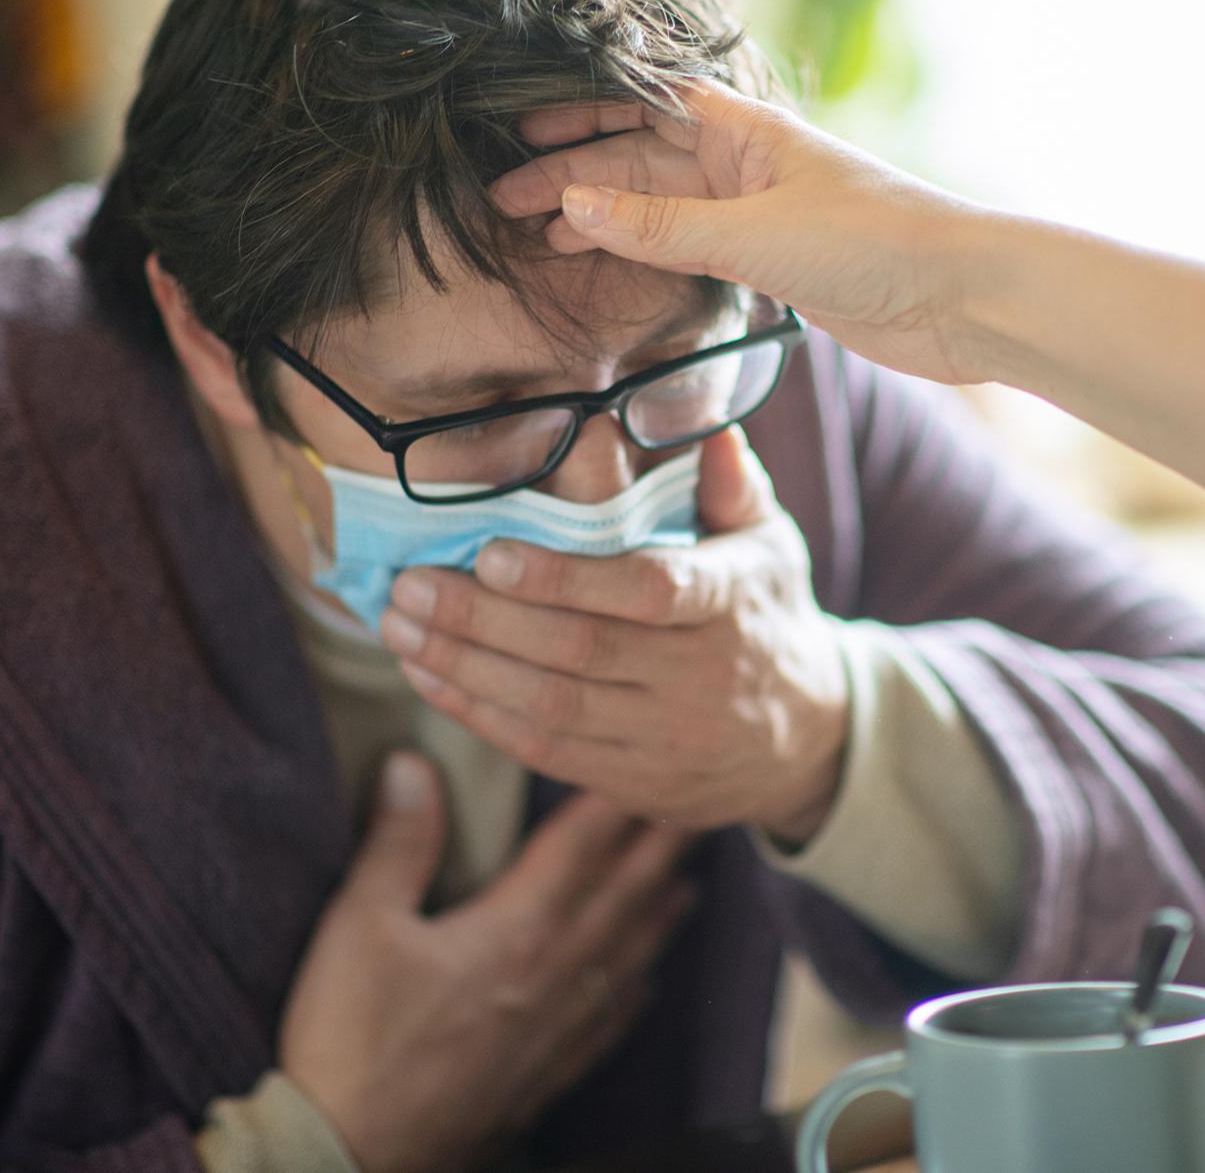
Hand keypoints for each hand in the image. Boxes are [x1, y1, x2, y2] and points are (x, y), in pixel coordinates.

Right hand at [280, 753, 696, 1172]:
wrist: (354, 1156)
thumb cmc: (351, 1039)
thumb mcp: (359, 926)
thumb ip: (398, 842)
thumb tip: (415, 764)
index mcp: (515, 931)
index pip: (579, 848)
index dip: (616, 801)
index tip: (651, 765)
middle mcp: (552, 975)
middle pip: (623, 896)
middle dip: (662, 849)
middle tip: (701, 813)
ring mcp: (556, 1031)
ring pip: (628, 958)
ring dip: (662, 915)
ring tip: (691, 886)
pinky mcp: (545, 1075)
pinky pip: (610, 1022)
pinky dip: (636, 990)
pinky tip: (646, 983)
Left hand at [378, 427, 850, 844]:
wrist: (805, 740)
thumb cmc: (764, 615)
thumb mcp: (768, 543)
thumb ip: (730, 484)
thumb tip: (707, 421)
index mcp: (731, 602)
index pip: (648, 590)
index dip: (565, 577)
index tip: (490, 554)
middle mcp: (701, 676)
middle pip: (579, 650)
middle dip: (482, 618)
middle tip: (410, 585)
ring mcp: (666, 737)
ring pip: (550, 705)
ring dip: (464, 666)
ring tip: (398, 627)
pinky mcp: (634, 781)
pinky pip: (544, 749)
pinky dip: (477, 712)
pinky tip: (428, 676)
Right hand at [490, 80, 998, 386]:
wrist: (963, 298)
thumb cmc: (877, 242)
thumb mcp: (755, 233)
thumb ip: (662, 227)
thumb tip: (573, 206)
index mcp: (747, 133)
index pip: (645, 109)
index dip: (583, 117)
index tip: (522, 136)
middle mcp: (748, 168)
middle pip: (641, 162)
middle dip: (575, 177)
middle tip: (506, 203)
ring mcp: (759, 218)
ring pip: (660, 212)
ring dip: (602, 221)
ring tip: (540, 237)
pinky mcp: (775, 267)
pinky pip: (689, 252)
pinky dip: (644, 257)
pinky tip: (606, 266)